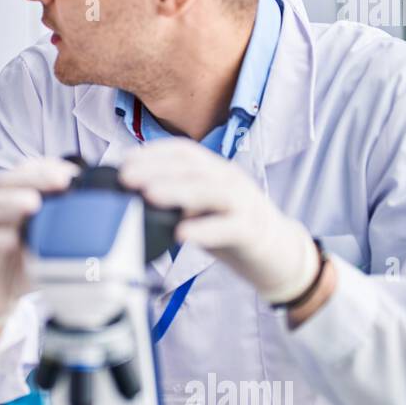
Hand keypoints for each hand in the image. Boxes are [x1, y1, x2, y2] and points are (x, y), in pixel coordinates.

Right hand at [0, 157, 80, 344]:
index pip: (25, 172)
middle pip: (5, 182)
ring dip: (10, 201)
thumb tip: (103, 221)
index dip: (47, 168)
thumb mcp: (47, 247)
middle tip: (61, 181)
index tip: (74, 173)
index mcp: (11, 200)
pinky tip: (13, 239)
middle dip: (34, 177)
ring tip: (34, 203)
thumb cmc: (19, 269)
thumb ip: (64, 231)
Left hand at [118, 138, 318, 304]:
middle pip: (193, 167)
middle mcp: (230, 180)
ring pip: (211, 191)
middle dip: (156, 169)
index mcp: (215, 171)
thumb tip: (135, 198)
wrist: (280, 253)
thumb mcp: (201, 208)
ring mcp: (244, 204)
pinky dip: (204, 229)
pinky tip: (182, 233)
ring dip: (177, 191)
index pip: (183, 151)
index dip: (153, 152)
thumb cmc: (233, 228)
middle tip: (126, 177)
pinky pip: (228, 227)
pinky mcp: (252, 231)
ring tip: (149, 195)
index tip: (124, 160)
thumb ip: (176, 201)